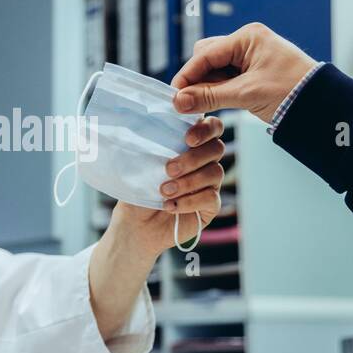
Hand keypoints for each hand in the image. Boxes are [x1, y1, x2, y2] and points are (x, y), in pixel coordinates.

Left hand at [108, 116, 226, 255]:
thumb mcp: (141, 167)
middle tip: (169, 169)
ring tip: (165, 191)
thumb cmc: (138, 191)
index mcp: (190, 145)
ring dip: (188, 181)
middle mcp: (204, 161)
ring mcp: (210, 183)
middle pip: (216, 148)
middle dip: (193, 158)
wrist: (136, 226)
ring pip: (215, 172)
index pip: (212, 127)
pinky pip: (211, 197)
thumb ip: (153, 149)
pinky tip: (170, 206)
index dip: (206, 129)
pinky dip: (190, 201)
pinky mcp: (211, 206)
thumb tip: (153, 131)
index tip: (187, 139)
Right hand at [171, 22, 316, 123]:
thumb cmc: (291, 92)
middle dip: (197, 79)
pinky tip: (215, 104)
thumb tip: (178, 101)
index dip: (187, 75)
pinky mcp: (255, 72)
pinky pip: (227, 78)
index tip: (174, 96)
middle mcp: (248, 42)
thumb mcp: (246, 94)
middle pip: (207, 57)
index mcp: (247, 37)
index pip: (205, 54)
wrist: (323, 106)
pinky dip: (219, 90)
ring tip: (202, 107)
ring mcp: (251, 56)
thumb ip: (209, 96)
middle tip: (189, 103)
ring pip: (216, 69)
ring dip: (207, 87)